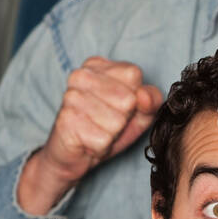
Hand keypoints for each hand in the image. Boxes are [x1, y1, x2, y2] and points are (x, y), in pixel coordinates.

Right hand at [20, 57, 162, 213]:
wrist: (76, 154)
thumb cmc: (110, 128)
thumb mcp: (140, 112)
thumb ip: (152, 100)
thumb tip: (143, 96)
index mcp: (98, 65)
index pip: (133, 74)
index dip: (136, 97)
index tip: (121, 106)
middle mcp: (80, 75)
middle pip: (127, 99)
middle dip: (124, 118)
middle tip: (109, 122)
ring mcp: (70, 96)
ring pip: (116, 122)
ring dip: (112, 134)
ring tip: (98, 131)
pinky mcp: (65, 120)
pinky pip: (103, 139)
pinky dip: (101, 146)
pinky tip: (89, 141)